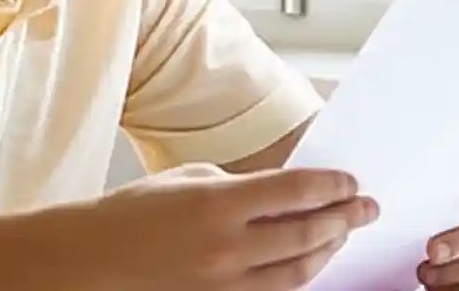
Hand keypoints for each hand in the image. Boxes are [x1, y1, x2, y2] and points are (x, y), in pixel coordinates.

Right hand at [88, 163, 379, 290]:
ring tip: (341, 234)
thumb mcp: (190, 179)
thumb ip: (241, 184)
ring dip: (326, 250)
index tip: (351, 183)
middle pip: (305, 232)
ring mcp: (224, 283)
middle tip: (365, 208)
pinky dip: (298, 277)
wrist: (93, 259)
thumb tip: (286, 191)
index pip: (295, 191)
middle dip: (343, 218)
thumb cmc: (136, 212)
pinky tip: (308, 262)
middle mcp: (227, 246)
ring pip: (298, 271)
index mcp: (219, 203)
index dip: (331, 186)